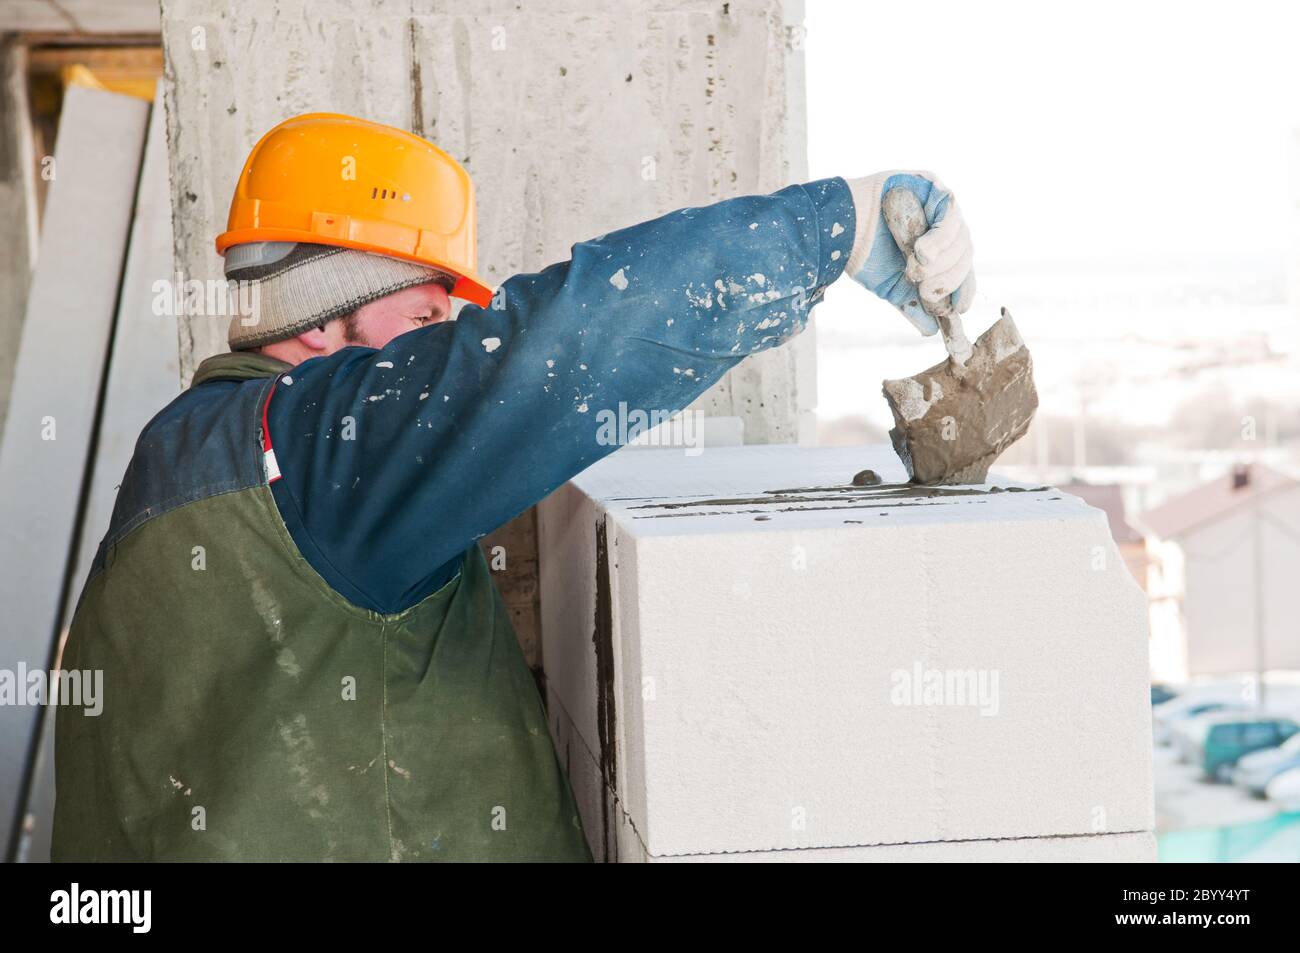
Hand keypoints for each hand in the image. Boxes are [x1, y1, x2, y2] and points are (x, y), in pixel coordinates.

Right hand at [844, 171, 974, 334]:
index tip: (957, 309)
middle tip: (924, 290)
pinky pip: (950, 212)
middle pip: (964, 254)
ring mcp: (938, 203)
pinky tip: (921, 251)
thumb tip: (932, 330)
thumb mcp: (891, 287)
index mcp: (938, 247)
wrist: (839, 229)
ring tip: (915, 270)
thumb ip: (913, 305)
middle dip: (947, 278)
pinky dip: (940, 237)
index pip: (962, 268)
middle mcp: (942, 224)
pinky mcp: (931, 184)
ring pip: (961, 236)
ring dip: (941, 260)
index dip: (963, 289)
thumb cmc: (863, 256)